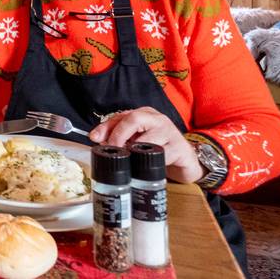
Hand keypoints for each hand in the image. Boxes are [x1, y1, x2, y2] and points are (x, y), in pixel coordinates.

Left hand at [88, 107, 202, 183]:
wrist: (186, 160)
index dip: (106, 127)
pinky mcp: (180, 148)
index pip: (121, 116)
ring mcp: (170, 132)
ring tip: (128, 159)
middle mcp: (157, 119)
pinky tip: (146, 166)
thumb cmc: (159, 147)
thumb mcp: (138, 140)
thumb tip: (98, 140)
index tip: (94, 138)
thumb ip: (120, 138)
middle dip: (118, 135)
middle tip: (111, 149)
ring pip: (146, 138)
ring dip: (134, 151)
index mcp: (145, 114)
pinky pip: (161, 154)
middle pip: (134, 119)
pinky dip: (150, 161)